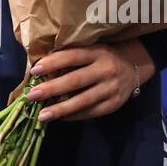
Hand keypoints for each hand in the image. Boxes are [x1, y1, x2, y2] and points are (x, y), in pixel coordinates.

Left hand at [24, 41, 154, 121]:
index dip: (53, 63)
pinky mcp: (113, 104)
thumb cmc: (104, 55)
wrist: (134, 65)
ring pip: (83, 101)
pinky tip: (60, 118)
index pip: (72, 56)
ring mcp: (111, 89)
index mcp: (97, 52)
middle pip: (75, 81)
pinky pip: (91, 112)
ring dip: (60, 109)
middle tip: (32, 96)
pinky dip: (74, 116)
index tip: (34, 71)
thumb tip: (42, 66)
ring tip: (42, 116)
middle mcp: (105, 70)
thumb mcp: (92, 48)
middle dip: (51, 89)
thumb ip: (72, 55)